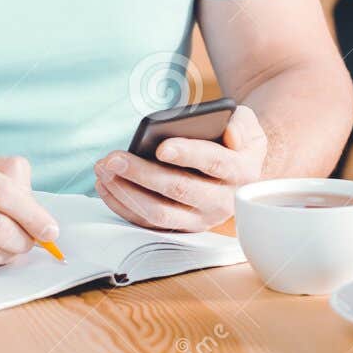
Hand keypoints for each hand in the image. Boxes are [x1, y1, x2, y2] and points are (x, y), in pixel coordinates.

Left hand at [93, 105, 267, 231]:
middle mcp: (222, 201)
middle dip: (143, 173)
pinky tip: (105, 185)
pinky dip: (123, 205)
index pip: (215, 163)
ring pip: (159, 213)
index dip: (188, 154)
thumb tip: (231, 135)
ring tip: (104, 169)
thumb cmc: (236, 141)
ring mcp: (199, 219)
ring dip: (127, 192)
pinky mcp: (179, 228)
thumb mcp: (248, 125)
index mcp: (241, 172)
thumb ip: (242, 124)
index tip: (161, 147)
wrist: (237, 169)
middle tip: (114, 158)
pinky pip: (146, 222)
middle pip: (180, 190)